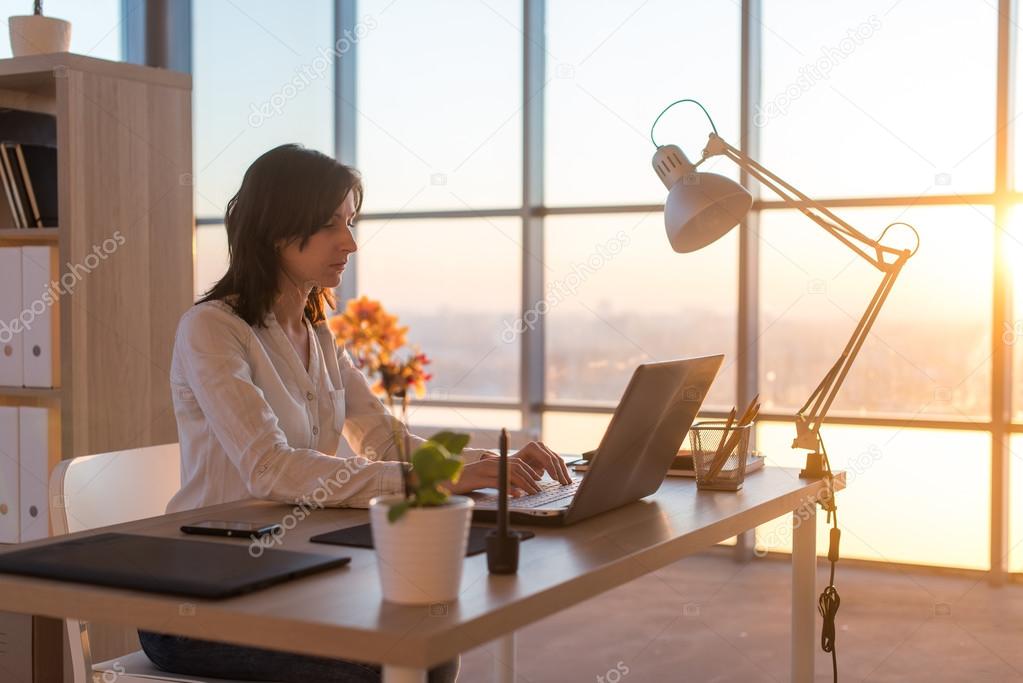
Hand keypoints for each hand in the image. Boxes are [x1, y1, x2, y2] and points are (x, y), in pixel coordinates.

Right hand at [445, 441, 571, 494]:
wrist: (445, 482)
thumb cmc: (465, 482)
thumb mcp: (485, 480)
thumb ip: (499, 481)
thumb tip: (516, 489)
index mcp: (494, 461)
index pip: (517, 463)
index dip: (530, 472)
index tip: (539, 481)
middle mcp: (491, 462)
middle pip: (517, 468)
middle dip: (530, 479)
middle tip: (539, 490)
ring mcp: (484, 470)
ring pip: (509, 474)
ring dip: (523, 484)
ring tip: (532, 492)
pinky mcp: (477, 479)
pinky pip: (497, 482)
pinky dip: (508, 488)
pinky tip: (516, 495)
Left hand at [498, 441, 572, 484]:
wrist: (510, 464)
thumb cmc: (511, 468)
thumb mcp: (516, 470)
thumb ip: (526, 473)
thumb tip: (538, 477)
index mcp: (532, 447)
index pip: (546, 458)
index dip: (552, 469)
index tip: (555, 479)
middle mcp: (540, 446)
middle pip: (554, 459)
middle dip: (559, 472)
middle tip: (563, 483)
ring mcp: (545, 450)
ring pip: (558, 461)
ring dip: (563, 472)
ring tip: (566, 483)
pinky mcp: (549, 456)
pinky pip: (558, 463)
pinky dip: (562, 471)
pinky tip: (565, 479)